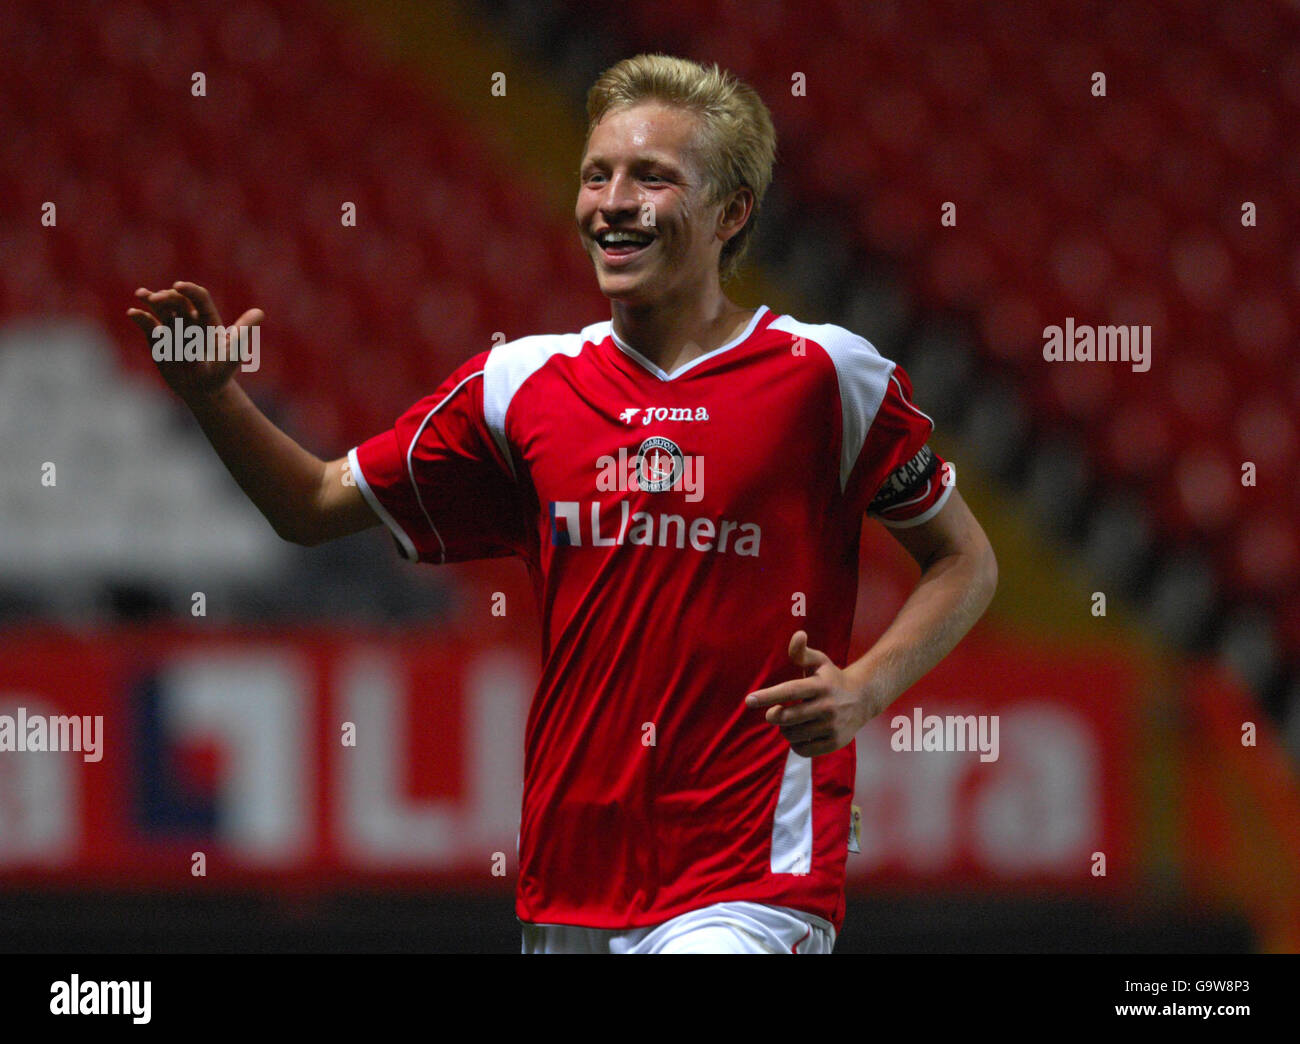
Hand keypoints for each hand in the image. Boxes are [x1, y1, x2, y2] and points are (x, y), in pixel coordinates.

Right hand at [127, 281, 262, 403]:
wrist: (203, 391)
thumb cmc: (221, 372)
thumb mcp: (233, 352)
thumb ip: (243, 332)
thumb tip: (260, 312)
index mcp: (208, 320)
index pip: (199, 298)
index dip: (189, 290)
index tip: (178, 286)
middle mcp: (190, 321)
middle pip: (178, 301)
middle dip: (168, 297)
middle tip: (158, 298)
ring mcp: (173, 329)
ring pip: (161, 309)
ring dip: (152, 300)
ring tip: (143, 295)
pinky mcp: (158, 340)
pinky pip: (149, 325)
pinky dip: (141, 317)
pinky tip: (133, 312)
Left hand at [744, 631, 876, 757]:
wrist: (863, 699)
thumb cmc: (833, 679)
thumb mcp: (820, 662)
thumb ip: (802, 652)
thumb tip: (798, 634)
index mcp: (821, 685)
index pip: (790, 691)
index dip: (768, 696)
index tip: (749, 700)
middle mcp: (828, 707)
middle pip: (787, 717)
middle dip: (773, 716)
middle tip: (774, 712)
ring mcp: (832, 727)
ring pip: (793, 734)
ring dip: (785, 729)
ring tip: (791, 721)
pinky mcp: (834, 743)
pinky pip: (803, 750)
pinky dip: (795, 744)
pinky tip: (800, 733)